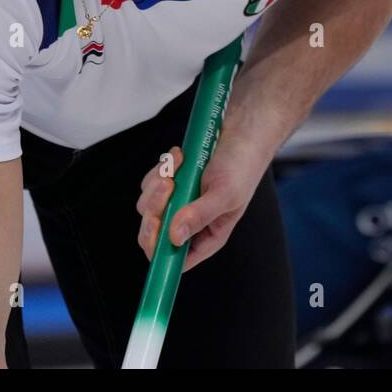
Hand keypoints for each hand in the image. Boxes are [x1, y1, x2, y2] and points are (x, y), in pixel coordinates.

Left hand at [136, 124, 267, 272]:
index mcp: (208, 235)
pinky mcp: (172, 184)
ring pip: (149, 206)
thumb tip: (174, 237)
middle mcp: (191, 223)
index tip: (155, 222)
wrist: (243, 132)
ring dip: (158, 183)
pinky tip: (179, 156)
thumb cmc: (243, 165)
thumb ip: (200, 216)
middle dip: (155, 207)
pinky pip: (152, 184)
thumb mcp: (226, 193)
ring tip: (179, 163)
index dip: (158, 248)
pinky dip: (161, 168)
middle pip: (155, 233)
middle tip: (168, 184)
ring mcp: (179, 203)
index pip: (176, 259)